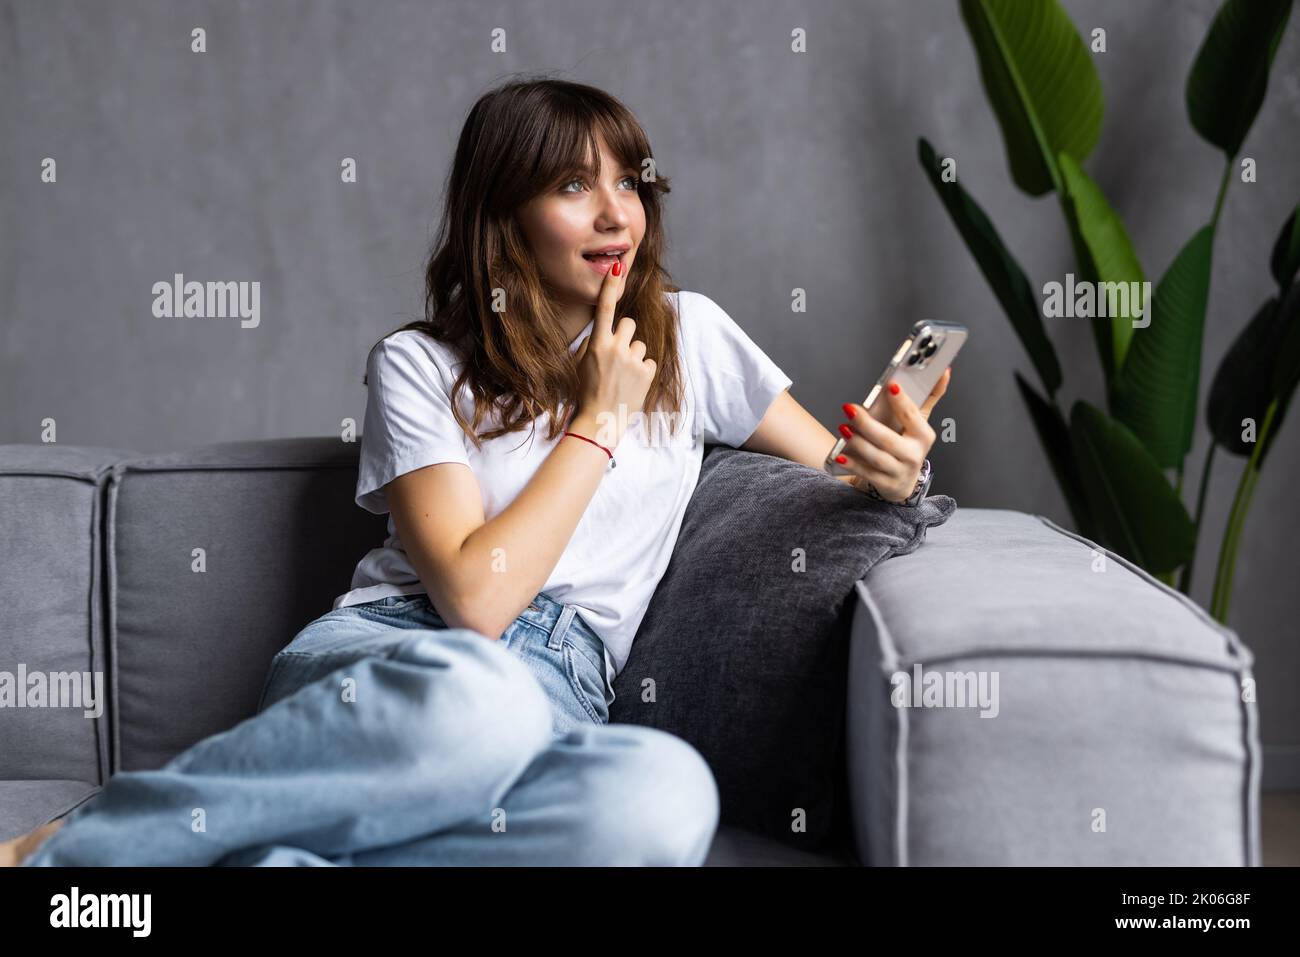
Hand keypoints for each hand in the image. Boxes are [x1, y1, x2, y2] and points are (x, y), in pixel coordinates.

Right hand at [572, 250, 654, 447]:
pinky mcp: (647, 373)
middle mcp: (616, 348)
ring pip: (639, 344)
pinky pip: (648, 361)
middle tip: (616, 355)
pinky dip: (642, 370)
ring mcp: (633, 361)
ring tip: (623, 374)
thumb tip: (601, 334)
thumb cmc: (585, 393)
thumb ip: (591, 344)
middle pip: (628, 324)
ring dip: (633, 355)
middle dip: (624, 335)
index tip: (618, 266)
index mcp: (597, 344)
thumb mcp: (580, 365)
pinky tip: (632, 383)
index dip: (611, 285)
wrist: (600, 421)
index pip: (605, 308)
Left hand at [837, 367, 950, 501]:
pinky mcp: (886, 485)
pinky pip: (867, 474)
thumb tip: (944, 371)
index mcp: (924, 436)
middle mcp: (914, 455)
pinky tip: (839, 456)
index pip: (912, 415)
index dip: (902, 401)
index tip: (891, 385)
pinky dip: (852, 465)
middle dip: (867, 424)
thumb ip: (931, 397)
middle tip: (849, 408)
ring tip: (843, 428)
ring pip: (877, 457)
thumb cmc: (908, 445)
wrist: (902, 482)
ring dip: (858, 443)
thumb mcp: (919, 423)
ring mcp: (900, 472)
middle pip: (889, 439)